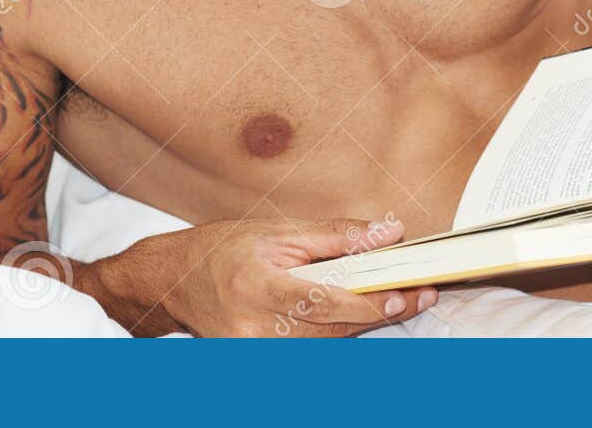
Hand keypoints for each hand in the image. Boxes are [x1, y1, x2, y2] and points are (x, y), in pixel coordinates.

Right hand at [85, 215, 438, 336]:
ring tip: (397, 300)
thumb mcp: (277, 231)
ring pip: (326, 342)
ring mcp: (254, 351)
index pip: (326, 301)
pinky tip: (356, 313)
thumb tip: (388, 232)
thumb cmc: (222, 249)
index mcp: (258, 287)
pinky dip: (336, 331)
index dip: (370, 301)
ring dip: (362, 322)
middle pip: (332, 328)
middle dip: (379, 311)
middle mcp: (254, 328)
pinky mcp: (257, 360)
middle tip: (418, 295)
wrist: (173, 281)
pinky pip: (310, 348)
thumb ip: (335, 236)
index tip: (407, 293)